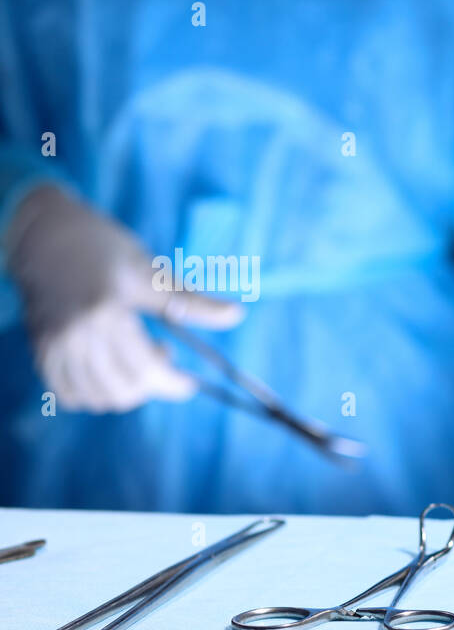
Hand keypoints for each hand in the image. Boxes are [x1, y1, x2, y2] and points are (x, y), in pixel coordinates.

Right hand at [2, 186, 243, 411]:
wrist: (42, 232)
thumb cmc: (102, 246)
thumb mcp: (151, 271)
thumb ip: (191, 301)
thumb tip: (237, 315)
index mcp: (106, 313)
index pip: (146, 370)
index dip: (172, 385)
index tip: (188, 385)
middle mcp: (74, 334)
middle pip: (122, 389)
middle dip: (152, 387)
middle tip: (164, 359)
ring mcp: (52, 344)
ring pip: (97, 396)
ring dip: (125, 391)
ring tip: (136, 359)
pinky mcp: (40, 348)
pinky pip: (68, 393)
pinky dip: (94, 393)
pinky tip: (109, 371)